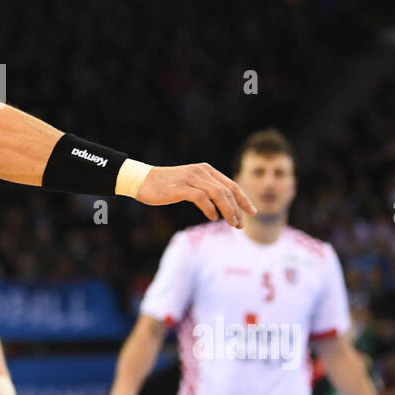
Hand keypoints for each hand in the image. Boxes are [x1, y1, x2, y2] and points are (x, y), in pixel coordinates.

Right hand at [135, 163, 255, 227]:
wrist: (142, 180)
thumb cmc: (165, 185)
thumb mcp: (189, 184)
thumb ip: (205, 190)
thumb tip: (221, 206)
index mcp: (206, 170)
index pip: (231, 185)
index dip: (243, 199)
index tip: (252, 212)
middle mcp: (201, 171)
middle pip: (227, 191)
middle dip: (238, 209)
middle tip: (241, 225)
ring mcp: (191, 178)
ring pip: (218, 194)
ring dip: (228, 211)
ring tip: (232, 224)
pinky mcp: (181, 187)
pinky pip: (201, 198)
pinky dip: (210, 209)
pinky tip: (212, 217)